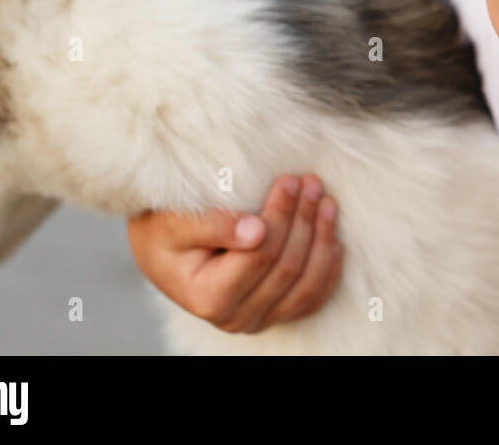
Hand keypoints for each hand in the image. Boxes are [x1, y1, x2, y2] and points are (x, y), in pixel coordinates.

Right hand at [127, 174, 342, 333]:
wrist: (164, 249)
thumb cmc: (165, 230)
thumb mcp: (175, 222)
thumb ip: (212, 225)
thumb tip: (257, 230)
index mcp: (207, 297)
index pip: (259, 255)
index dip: (280, 215)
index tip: (290, 179)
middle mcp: (234, 318)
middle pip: (287, 268)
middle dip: (304, 221)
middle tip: (312, 181)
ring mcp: (257, 320)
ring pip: (306, 285)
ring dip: (322, 240)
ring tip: (327, 202)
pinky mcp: (275, 314)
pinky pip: (312, 299)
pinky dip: (328, 270)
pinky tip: (334, 239)